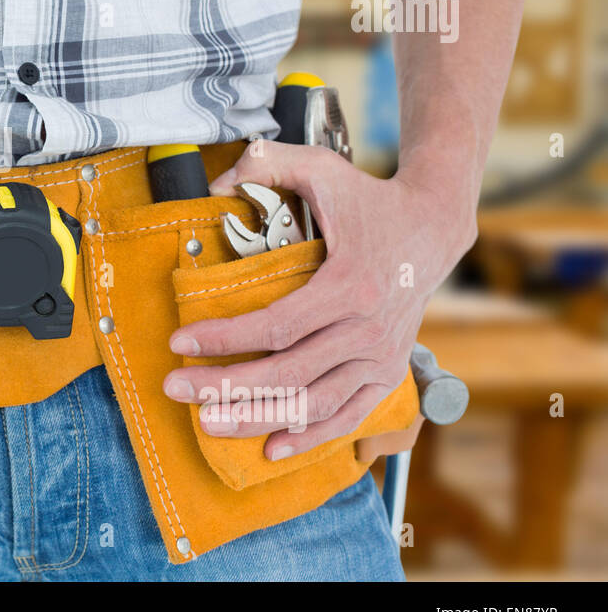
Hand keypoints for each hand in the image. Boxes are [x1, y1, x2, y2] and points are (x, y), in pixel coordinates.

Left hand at [162, 141, 475, 459]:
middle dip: (225, 385)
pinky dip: (309, 436)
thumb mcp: (320, 167)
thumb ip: (267, 164)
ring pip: (312, 403)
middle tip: (176, 389)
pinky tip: (269, 447)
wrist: (433, 225)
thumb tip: (216, 183)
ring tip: (207, 421)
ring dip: (257, 417)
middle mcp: (369, 329)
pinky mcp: (388, 373)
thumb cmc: (369, 198)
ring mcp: (381, 357)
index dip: (224, 338)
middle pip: (287, 372)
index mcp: (350, 285)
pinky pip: (347, 416)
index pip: (276, 325)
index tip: (178, 342)